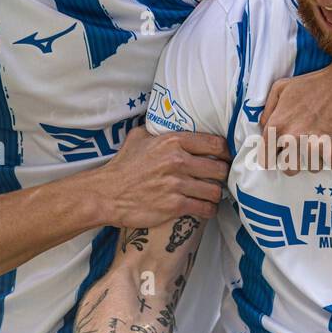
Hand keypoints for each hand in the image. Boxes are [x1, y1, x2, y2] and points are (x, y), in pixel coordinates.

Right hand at [96, 125, 228, 224]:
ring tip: (212, 195)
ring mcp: (177, 184)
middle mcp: (178, 161)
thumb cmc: (122, 166)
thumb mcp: (138, 137)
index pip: (215, 144)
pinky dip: (209, 209)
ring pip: (215, 190)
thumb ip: (159, 130)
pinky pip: (205, 208)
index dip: (225, 152)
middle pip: (220, 168)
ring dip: (216, 194)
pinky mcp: (175, 205)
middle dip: (222, 175)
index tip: (225, 158)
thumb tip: (168, 122)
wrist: (106, 194)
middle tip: (219, 179)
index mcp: (173, 141)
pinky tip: (206, 208)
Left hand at [257, 59, 331, 174]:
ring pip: (311, 168)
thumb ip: (268, 109)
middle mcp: (293, 138)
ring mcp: (315, 146)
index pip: (266, 159)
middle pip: (288, 169)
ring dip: (317, 157)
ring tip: (324, 140)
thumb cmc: (316, 83)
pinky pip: (331, 165)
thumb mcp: (282, 87)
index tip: (282, 155)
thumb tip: (263, 127)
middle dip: (296, 161)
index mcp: (278, 125)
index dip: (274, 157)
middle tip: (305, 149)